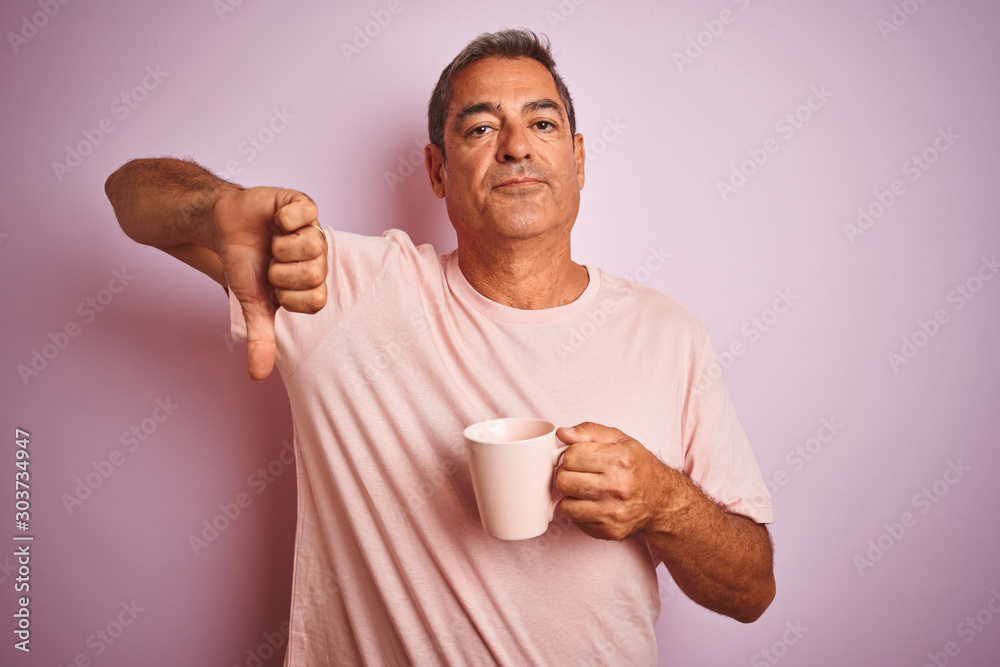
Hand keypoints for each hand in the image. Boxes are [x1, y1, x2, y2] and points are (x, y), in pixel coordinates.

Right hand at [212, 187, 326, 379]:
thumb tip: (258, 376)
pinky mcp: (302, 204)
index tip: (273, 287)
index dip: (288, 295)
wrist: (223, 228)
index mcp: (312, 281)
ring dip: (281, 246)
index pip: (317, 300)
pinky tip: (275, 220)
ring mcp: (312, 229)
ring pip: (314, 243)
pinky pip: (306, 211)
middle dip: (281, 271)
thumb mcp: (252, 304)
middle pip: (315, 273)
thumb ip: (261, 337)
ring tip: (272, 241)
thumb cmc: (243, 266)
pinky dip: (285, 219)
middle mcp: (319, 256)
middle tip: (270, 262)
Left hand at [555, 422, 674, 540]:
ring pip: (566, 505)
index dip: (571, 455)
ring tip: (585, 490)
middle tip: (579, 474)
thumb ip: (589, 431)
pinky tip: (593, 504)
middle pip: (564, 481)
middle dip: (566, 475)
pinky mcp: (612, 530)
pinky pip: (577, 522)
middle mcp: (618, 487)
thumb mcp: (619, 439)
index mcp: (619, 459)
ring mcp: (615, 512)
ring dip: (571, 497)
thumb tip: (563, 433)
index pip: (571, 456)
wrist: (663, 499)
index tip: (579, 458)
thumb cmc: (639, 467)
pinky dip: (580, 513)